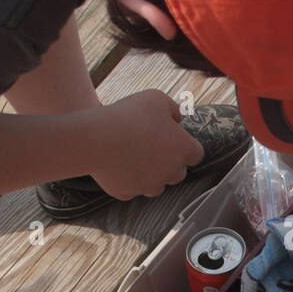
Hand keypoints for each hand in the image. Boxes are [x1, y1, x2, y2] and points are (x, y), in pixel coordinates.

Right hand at [86, 90, 203, 198]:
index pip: (195, 154)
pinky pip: (131, 189)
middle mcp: (171, 173)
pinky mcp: (127, 193)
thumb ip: (173, 108)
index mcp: (184, 150)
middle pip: (178, 173)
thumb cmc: (130, 116)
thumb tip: (179, 117)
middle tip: (152, 146)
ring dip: (150, 174)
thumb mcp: (157, 98)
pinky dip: (126, 180)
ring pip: (156, 185)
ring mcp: (149, 186)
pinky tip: (117, 164)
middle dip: (169, 162)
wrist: (97, 139)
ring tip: (134, 156)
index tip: (172, 138)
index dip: (185, 145)